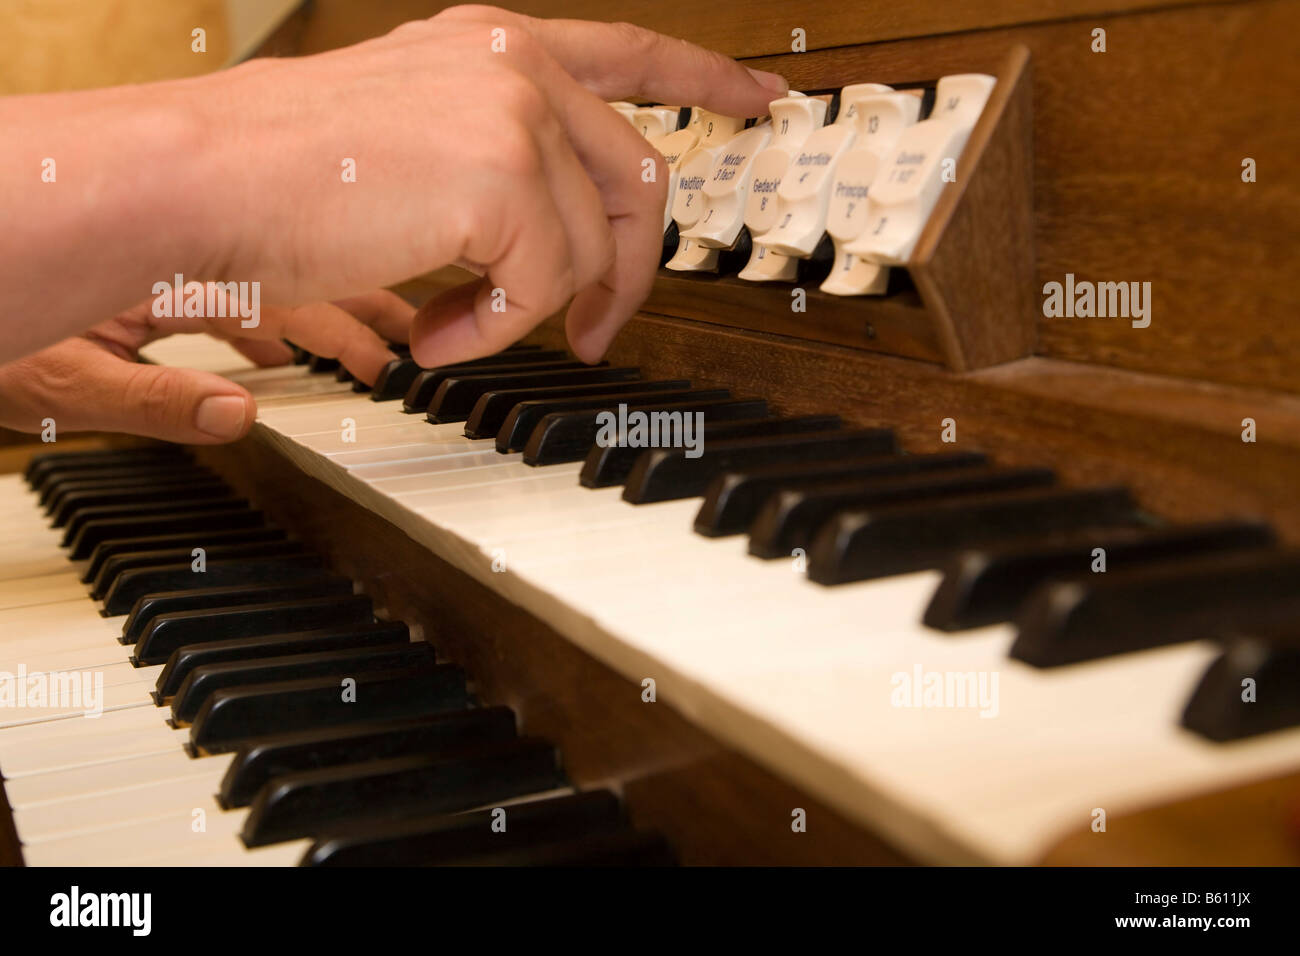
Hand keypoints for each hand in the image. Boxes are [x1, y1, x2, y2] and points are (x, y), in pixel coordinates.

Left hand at [0, 289, 411, 443]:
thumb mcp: (65, 382)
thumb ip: (155, 401)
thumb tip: (242, 417)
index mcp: (164, 274)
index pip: (283, 300)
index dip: (345, 330)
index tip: (391, 358)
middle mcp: (171, 256)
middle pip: (291, 276)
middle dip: (356, 306)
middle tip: (410, 337)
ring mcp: (157, 264)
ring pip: (264, 279)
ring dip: (319, 310)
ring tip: (366, 339)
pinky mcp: (138, 281)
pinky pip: (224, 292)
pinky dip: (263, 320)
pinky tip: (279, 350)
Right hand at [197, 6, 784, 364]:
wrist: (194, 182)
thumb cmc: (278, 176)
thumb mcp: (410, 145)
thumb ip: (496, 164)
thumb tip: (558, 238)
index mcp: (492, 46)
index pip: (635, 52)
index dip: (709, 79)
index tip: (760, 100)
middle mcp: (514, 62)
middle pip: (641, 177)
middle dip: (630, 271)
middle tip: (596, 330)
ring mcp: (514, 111)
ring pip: (594, 245)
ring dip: (537, 311)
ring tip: (468, 329)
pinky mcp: (503, 174)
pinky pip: (546, 285)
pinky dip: (499, 328)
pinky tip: (443, 331)